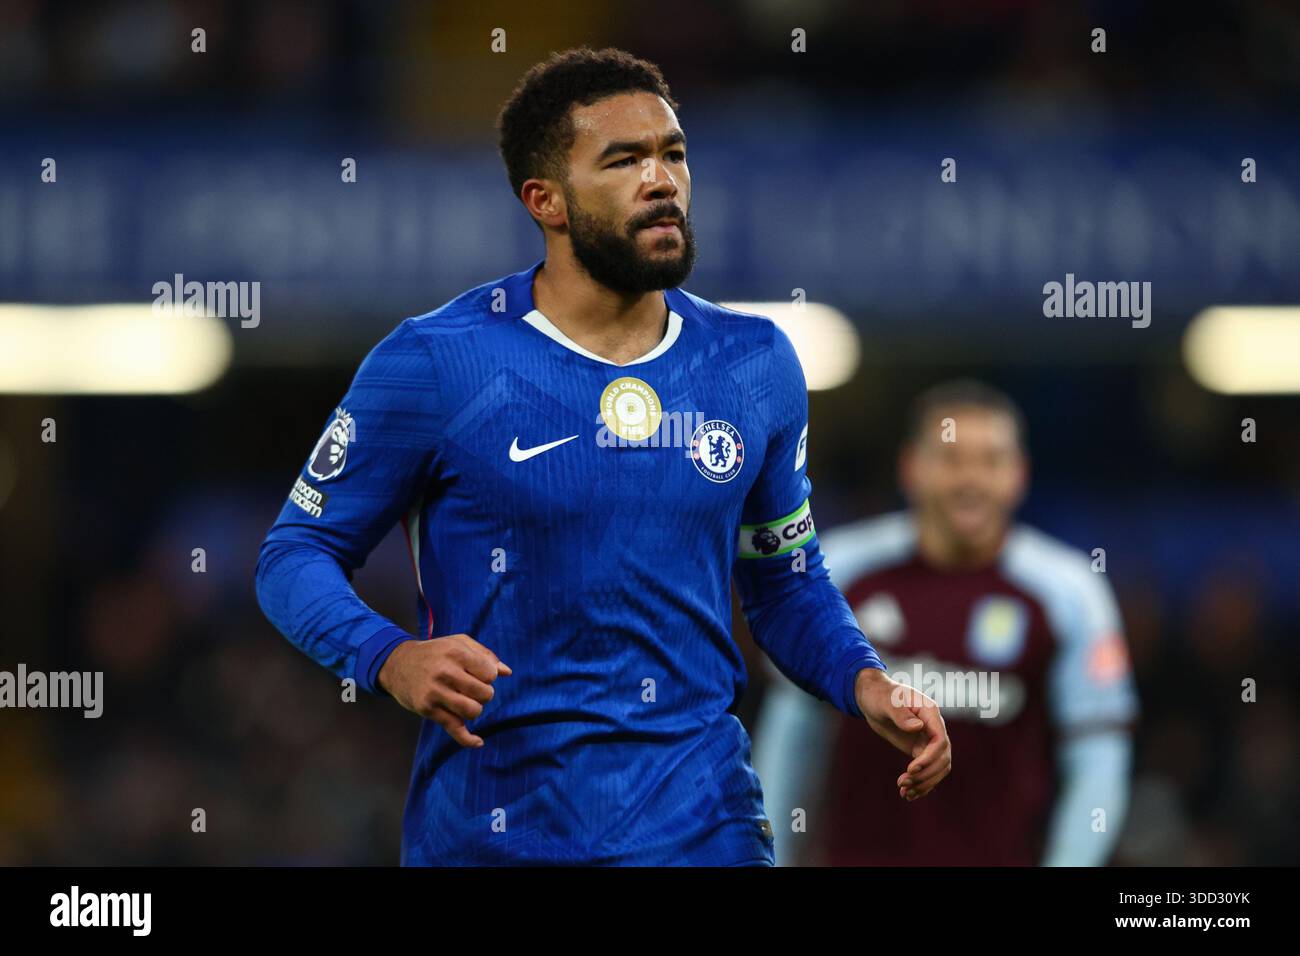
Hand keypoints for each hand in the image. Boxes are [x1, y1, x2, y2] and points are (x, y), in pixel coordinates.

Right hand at [378, 634, 511, 747]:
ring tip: (466, 702)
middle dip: (484, 694)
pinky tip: (478, 742)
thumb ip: (485, 655)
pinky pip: (454, 728)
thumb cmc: (435, 653)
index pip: (490, 674)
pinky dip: (468, 739)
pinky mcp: (427, 709)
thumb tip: (507, 673)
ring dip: (475, 710)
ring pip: (473, 711)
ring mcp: (435, 692)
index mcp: (456, 652)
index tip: (477, 674)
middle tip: (472, 690)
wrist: (398, 664)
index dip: (489, 677)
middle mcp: (445, 672)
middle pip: (484, 694)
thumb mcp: (459, 642)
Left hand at [854, 668, 950, 801]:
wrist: (872, 698)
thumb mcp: (887, 702)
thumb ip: (901, 714)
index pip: (940, 741)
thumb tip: (918, 727)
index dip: (929, 758)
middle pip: (943, 758)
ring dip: (924, 783)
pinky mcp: (920, 749)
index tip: (910, 769)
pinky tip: (907, 795)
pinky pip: (928, 770)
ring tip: (904, 792)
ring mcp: (928, 740)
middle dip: (926, 774)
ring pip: (938, 768)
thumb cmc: (880, 695)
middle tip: (902, 783)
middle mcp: (934, 728)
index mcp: (930, 713)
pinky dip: (921, 784)